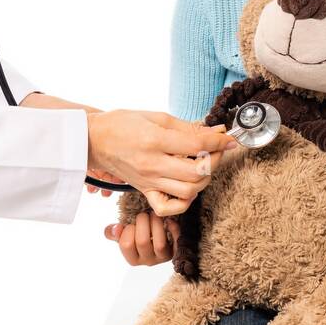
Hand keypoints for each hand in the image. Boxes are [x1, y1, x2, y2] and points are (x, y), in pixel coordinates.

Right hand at [86, 110, 239, 216]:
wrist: (95, 140)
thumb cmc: (123, 123)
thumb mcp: (157, 116)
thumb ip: (188, 127)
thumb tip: (216, 132)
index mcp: (154, 140)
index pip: (197, 146)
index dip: (219, 143)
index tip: (230, 139)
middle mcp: (152, 164)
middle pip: (197, 173)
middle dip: (216, 161)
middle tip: (218, 151)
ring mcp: (148, 182)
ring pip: (188, 191)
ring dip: (204, 180)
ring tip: (204, 166)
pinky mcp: (145, 192)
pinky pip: (169, 208)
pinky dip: (185, 201)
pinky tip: (188, 186)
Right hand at [104, 212, 177, 265]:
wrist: (161, 240)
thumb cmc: (140, 235)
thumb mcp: (125, 235)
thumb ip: (115, 232)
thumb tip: (116, 229)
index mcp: (133, 258)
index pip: (126, 244)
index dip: (128, 230)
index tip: (132, 224)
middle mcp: (147, 261)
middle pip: (143, 242)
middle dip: (143, 222)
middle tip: (144, 214)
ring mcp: (162, 258)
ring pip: (159, 244)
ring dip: (157, 224)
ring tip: (155, 215)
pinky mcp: (176, 252)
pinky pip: (177, 243)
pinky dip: (174, 230)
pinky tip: (169, 221)